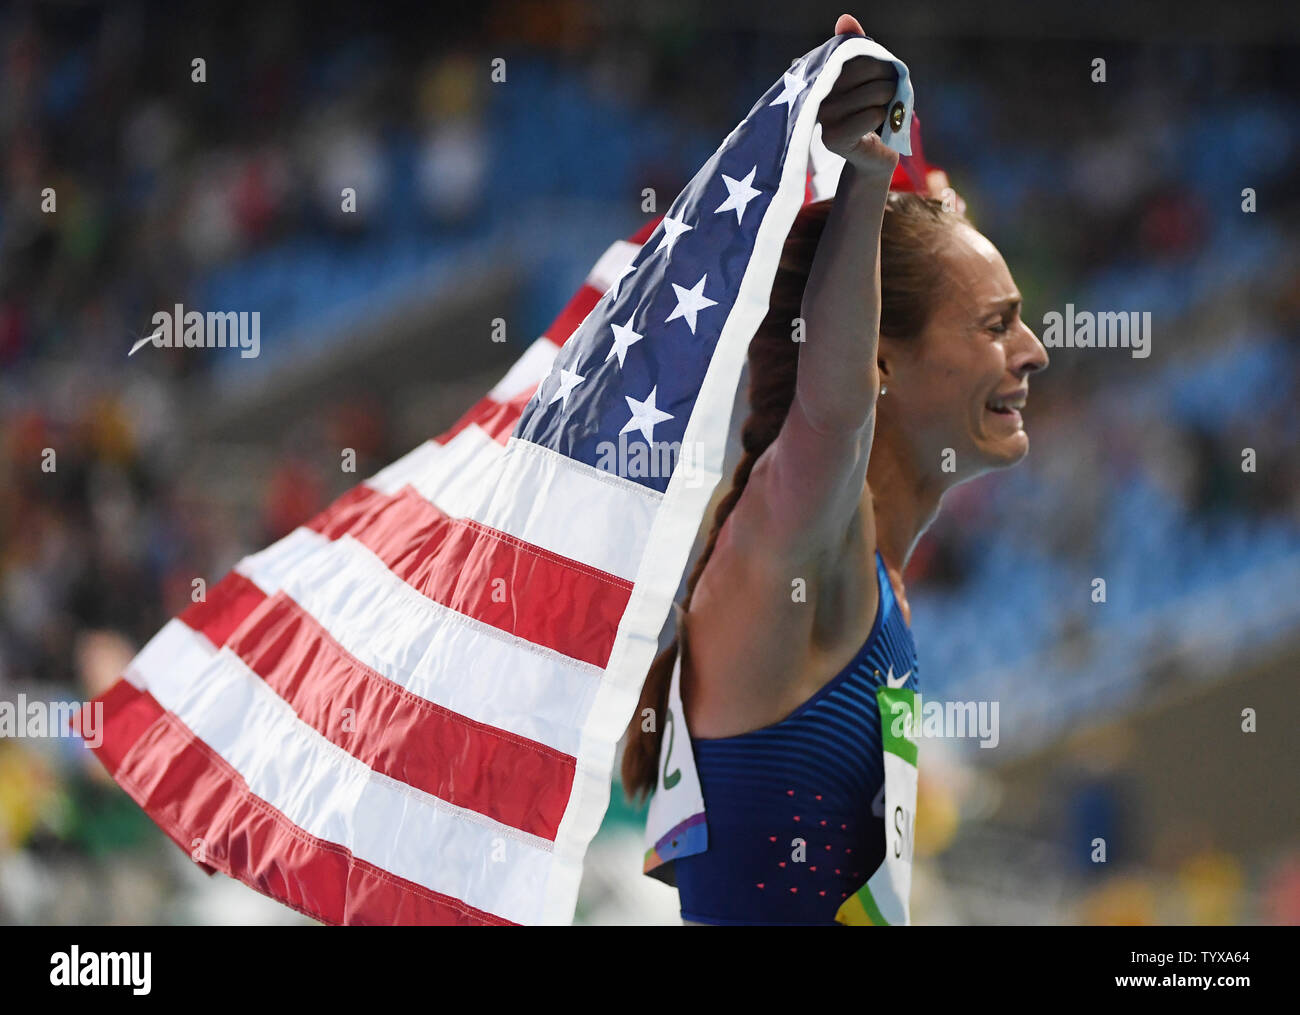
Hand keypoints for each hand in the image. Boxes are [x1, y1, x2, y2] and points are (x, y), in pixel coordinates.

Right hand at [817, 15, 899, 177]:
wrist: (875, 156)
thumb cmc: (873, 112)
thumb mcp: (869, 77)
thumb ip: (857, 47)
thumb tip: (844, 19)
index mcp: (826, 76)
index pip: (859, 55)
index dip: (880, 64)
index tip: (883, 79)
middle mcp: (820, 95)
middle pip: (870, 71)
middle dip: (889, 82)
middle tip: (887, 97)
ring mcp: (824, 118)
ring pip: (875, 94)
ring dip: (890, 102)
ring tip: (884, 112)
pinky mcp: (833, 139)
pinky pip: (872, 115)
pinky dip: (884, 120)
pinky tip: (878, 128)